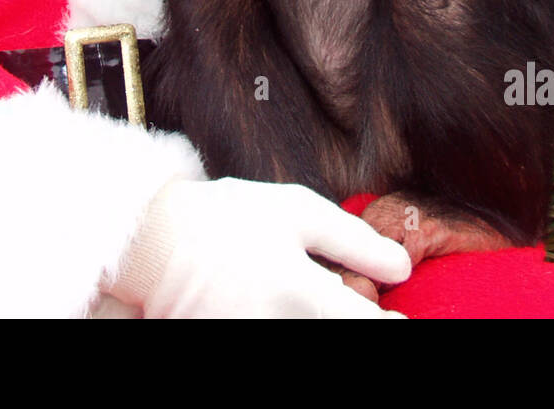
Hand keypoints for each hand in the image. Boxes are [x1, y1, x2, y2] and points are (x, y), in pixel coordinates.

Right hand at [106, 178, 411, 317]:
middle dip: (346, 315)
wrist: (150, 244)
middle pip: (338, 333)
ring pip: (309, 335)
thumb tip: (402, 268)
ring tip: (286, 292)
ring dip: (314, 319)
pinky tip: (267, 302)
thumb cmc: (224, 220)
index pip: (368, 328)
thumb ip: (354, 241)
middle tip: (332, 292)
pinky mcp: (231, 342)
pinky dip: (285, 321)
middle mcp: (281, 328)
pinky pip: (277, 333)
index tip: (397, 316)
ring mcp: (253, 338)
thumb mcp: (295, 212)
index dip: (391, 325)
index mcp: (303, 294)